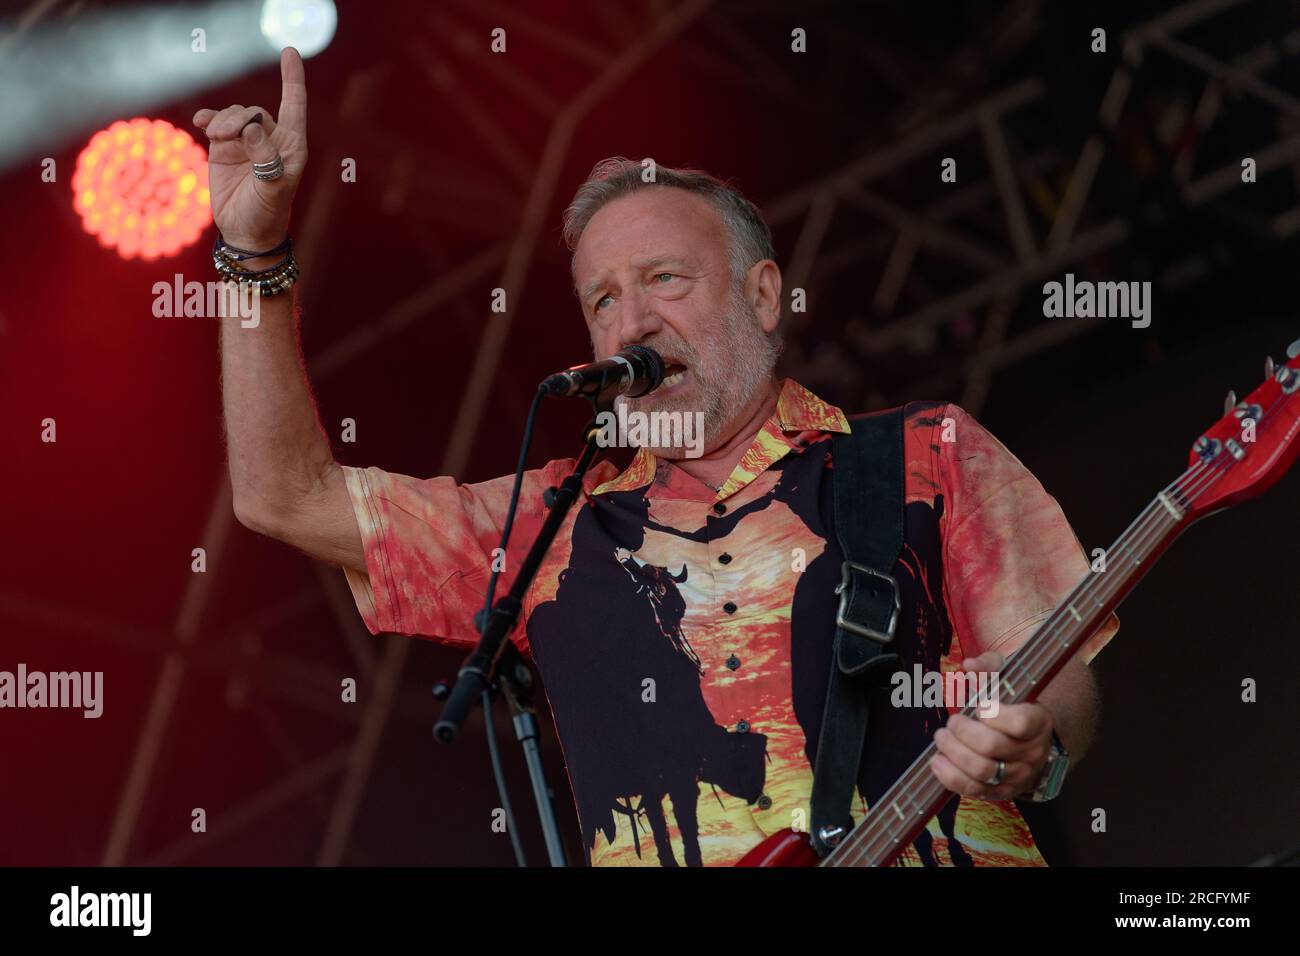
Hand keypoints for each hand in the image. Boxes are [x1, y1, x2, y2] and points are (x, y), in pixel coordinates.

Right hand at [193, 47, 307, 250]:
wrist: (244, 230)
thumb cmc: (266, 212)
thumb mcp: (271, 189)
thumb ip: (265, 158)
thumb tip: (253, 128)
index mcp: (292, 147)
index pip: (294, 105)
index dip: (293, 78)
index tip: (290, 51)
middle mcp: (271, 140)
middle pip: (255, 111)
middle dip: (239, 118)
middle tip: (223, 136)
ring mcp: (247, 142)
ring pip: (235, 115)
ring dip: (223, 121)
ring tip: (215, 136)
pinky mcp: (224, 146)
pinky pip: (216, 122)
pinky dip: (209, 118)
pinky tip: (201, 122)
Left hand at [928, 650, 1053, 799]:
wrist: (1032, 741)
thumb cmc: (1014, 706)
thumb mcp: (1008, 681)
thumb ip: (990, 668)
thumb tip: (970, 665)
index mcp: (1038, 721)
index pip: (1020, 723)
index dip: (994, 714)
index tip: (979, 706)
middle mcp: (1032, 752)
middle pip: (992, 746)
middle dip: (963, 731)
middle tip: (951, 722)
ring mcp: (1018, 775)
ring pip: (982, 770)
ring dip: (953, 752)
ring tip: (941, 737)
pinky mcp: (1002, 792)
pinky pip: (974, 790)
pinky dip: (950, 777)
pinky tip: (937, 761)